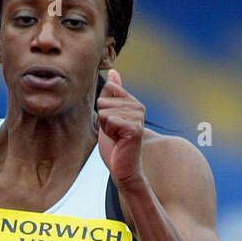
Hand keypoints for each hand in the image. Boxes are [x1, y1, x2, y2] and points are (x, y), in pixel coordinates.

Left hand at [96, 69, 145, 186]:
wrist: (122, 168)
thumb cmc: (115, 146)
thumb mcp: (109, 115)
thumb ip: (112, 94)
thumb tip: (113, 71)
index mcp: (132, 102)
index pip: (107, 89)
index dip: (103, 109)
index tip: (112, 123)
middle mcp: (138, 106)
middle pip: (103, 101)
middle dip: (103, 120)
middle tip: (114, 133)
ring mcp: (138, 117)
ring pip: (104, 112)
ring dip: (106, 128)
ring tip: (117, 138)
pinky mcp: (135, 128)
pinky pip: (109, 120)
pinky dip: (109, 133)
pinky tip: (119, 141)